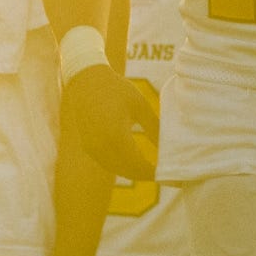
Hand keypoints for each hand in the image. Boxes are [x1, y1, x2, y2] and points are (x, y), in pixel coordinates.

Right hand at [59, 63, 159, 181]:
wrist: (86, 81)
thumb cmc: (116, 89)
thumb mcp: (140, 106)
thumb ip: (154, 128)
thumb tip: (169, 148)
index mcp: (116, 136)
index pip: (138, 164)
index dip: (154, 172)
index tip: (169, 174)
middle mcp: (102, 146)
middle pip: (128, 170)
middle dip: (146, 175)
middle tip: (164, 175)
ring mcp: (93, 148)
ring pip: (117, 169)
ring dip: (134, 172)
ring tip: (152, 171)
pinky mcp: (88, 147)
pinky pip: (108, 163)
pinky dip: (122, 166)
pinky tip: (135, 163)